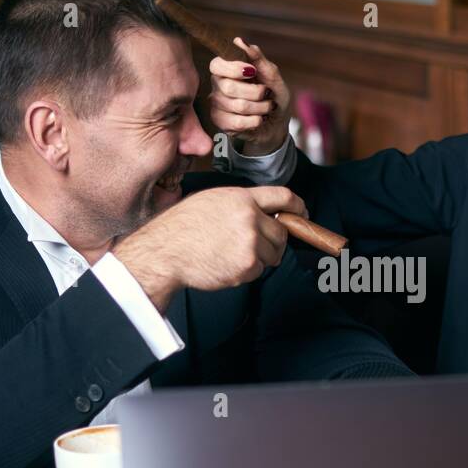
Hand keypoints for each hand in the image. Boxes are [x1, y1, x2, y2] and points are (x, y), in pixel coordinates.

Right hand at [111, 185, 307, 310]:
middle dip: (274, 240)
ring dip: (260, 257)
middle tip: (254, 245)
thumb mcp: (212, 201)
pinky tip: (226, 264)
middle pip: (283, 231)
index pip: (284, 196)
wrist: (165, 252)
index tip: (302, 213)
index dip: (297, 206)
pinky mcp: (247, 265)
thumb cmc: (182, 227)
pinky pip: (259, 270)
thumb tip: (266, 214)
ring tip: (232, 253)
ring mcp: (250, 242)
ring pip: (273, 253)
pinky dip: (247, 271)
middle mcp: (250, 217)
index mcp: (242, 198)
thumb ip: (241, 205)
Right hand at [208, 37, 291, 155]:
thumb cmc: (274, 96)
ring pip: (238, 106)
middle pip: (229, 88)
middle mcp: (218, 86)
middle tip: (267, 94)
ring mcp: (217, 105)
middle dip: (256, 92)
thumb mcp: (272, 76)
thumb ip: (257, 58)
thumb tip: (239, 41)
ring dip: (261, 108)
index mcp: (227, 70)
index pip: (216, 65)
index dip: (234, 69)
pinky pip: (237, 123)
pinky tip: (259, 120)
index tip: (253, 72)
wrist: (278, 123)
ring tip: (267, 108)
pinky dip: (255, 121)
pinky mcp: (221, 123)